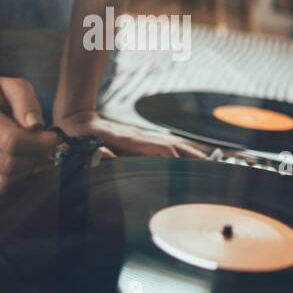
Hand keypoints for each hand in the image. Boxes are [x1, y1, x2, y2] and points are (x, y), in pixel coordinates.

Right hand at [0, 72, 58, 198]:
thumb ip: (26, 102)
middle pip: (7, 164)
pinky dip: (13, 182)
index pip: (11, 140)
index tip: (55, 139)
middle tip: (47, 149)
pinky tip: (19, 165)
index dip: (39, 144)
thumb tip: (36, 126)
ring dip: (25, 172)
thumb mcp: (13, 85)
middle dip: (35, 159)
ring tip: (32, 156)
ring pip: (1, 182)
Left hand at [52, 108, 206, 159]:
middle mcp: (143, 138)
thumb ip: (98, 154)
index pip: (162, 151)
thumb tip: (108, 158)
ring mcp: (145, 138)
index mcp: (132, 142)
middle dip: (195, 158)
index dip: (178, 160)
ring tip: (210, 166)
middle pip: (175, 147)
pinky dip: (183, 152)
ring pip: (175, 145)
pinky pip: (169, 146)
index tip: (192, 171)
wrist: (78, 122)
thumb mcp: (87, 148)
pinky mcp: (143, 141)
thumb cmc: (82, 139)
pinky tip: (191, 159)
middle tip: (213, 170)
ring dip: (192, 155)